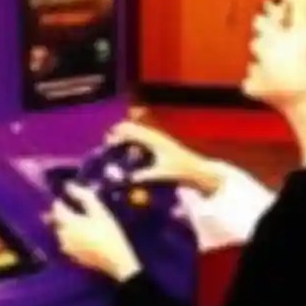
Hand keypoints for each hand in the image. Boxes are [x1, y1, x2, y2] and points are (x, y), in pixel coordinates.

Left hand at [49, 184, 142, 281]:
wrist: (114, 260)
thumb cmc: (108, 233)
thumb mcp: (99, 211)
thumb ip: (84, 196)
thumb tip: (69, 185)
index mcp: (68, 222)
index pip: (56, 208)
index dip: (59, 202)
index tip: (65, 198)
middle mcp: (62, 235)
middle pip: (56, 221)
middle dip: (59, 214)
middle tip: (70, 210)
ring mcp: (66, 247)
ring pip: (60, 232)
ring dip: (64, 226)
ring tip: (77, 223)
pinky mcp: (71, 256)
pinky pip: (66, 243)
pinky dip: (70, 237)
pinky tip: (80, 236)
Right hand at [106, 121, 222, 195]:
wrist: (198, 170)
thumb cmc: (181, 171)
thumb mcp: (162, 174)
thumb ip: (145, 176)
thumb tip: (129, 179)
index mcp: (153, 140)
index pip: (130, 131)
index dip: (117, 136)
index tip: (107, 145)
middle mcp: (155, 135)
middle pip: (131, 127)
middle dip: (118, 133)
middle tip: (107, 144)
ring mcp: (158, 138)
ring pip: (136, 131)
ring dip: (125, 136)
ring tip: (115, 146)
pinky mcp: (160, 143)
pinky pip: (142, 137)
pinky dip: (133, 140)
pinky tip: (131, 152)